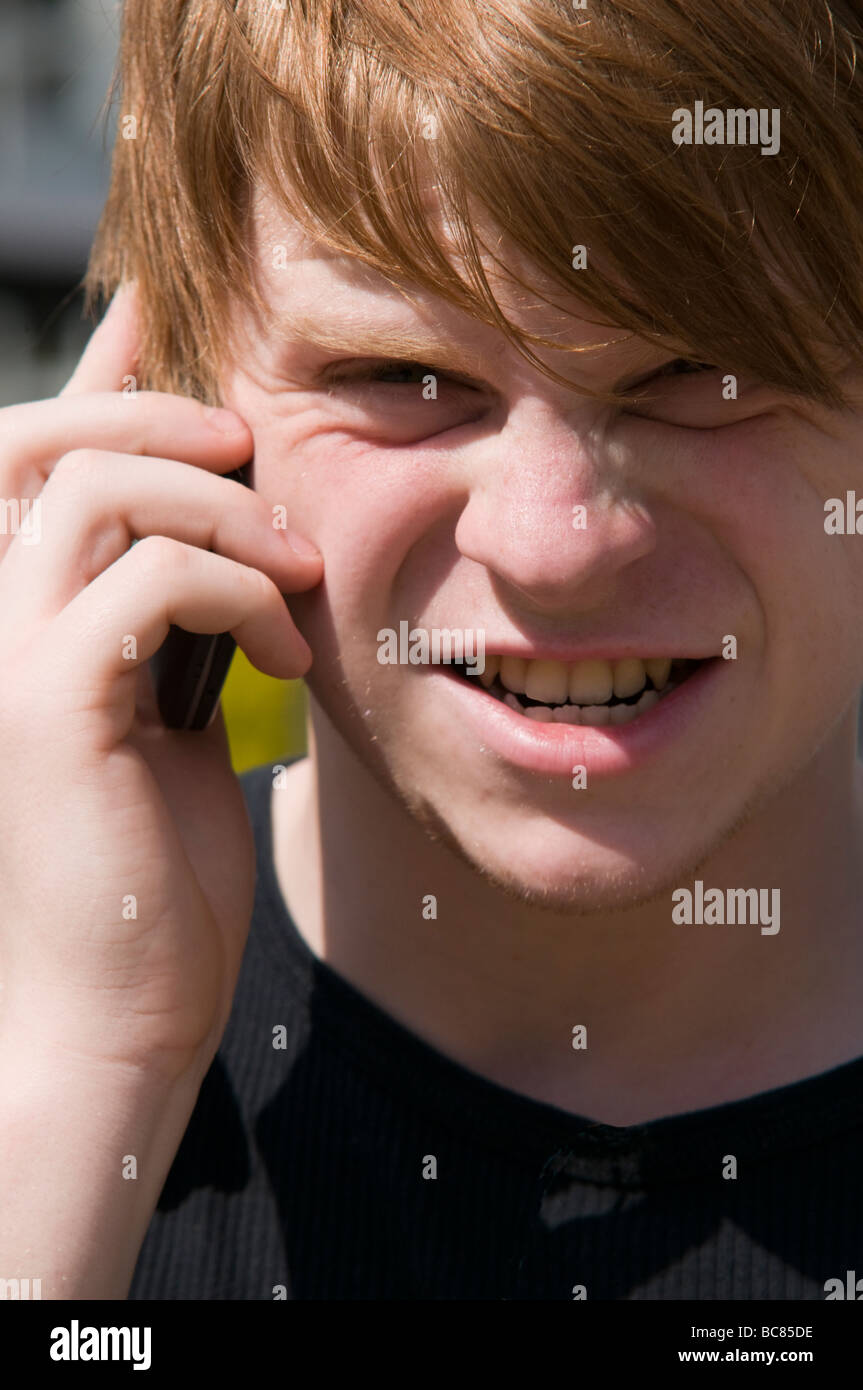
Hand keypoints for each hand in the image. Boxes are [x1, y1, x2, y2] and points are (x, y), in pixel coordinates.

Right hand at [0, 284, 321, 1083]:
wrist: (120, 1008)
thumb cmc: (145, 864)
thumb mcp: (165, 704)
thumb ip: (168, 600)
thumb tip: (215, 510)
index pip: (25, 452)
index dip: (101, 376)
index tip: (168, 314)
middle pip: (45, 440)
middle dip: (169, 423)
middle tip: (258, 461)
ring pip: (103, 491)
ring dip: (227, 516)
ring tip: (295, 581)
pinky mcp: (44, 704)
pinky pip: (155, 579)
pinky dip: (244, 593)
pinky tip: (288, 653)